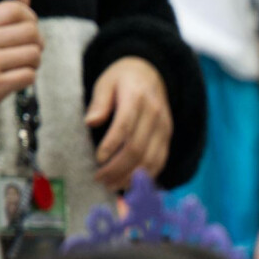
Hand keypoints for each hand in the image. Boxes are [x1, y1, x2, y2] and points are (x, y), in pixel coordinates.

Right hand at [0, 0, 40, 117]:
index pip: (15, 9)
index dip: (31, 19)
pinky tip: (16, 79)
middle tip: (29, 51)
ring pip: (34, 54)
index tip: (29, 30)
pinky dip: (28, 78)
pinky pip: (29, 76)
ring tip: (21, 66)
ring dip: (34, 63)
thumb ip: (5, 14)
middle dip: (37, 43)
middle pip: (31, 32)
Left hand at [86, 56, 171, 189]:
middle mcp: (155, 115)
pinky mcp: (168, 138)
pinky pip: (160, 162)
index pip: (125, 127)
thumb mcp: (106, 82)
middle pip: (138, 149)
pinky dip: (145, 176)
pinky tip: (129, 182)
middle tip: (100, 179)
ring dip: (130, 176)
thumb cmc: (122, 80)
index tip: (98, 159)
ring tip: (111, 185)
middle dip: (117, 168)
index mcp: (137, 98)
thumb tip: (90, 122)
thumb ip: (99, 102)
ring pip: (150, 160)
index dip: (111, 146)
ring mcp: (164, 128)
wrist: (151, 74)